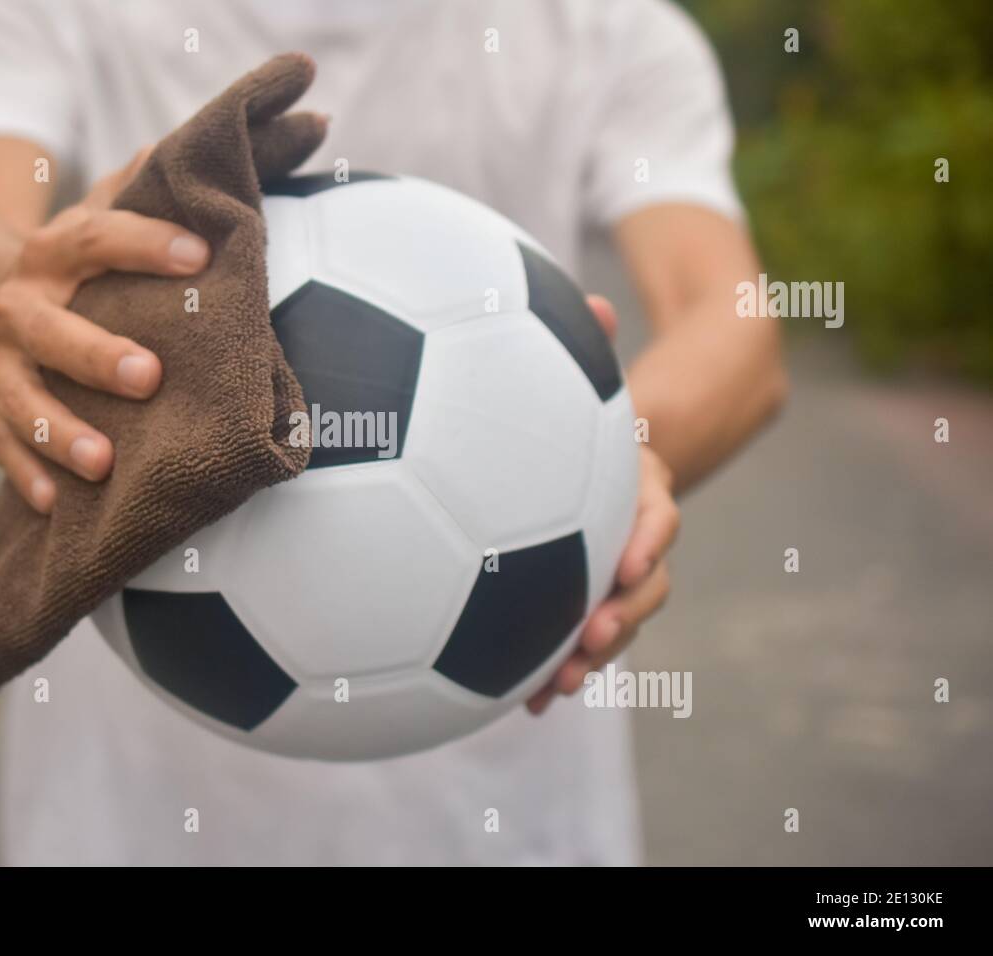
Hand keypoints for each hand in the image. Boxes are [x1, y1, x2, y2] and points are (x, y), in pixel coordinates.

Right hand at [0, 145, 210, 512]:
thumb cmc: (68, 261)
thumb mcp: (95, 217)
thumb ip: (140, 189)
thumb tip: (199, 147)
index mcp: (52, 252)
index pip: (95, 237)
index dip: (145, 242)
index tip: (201, 254)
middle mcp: (16, 304)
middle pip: (49, 328)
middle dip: (95, 353)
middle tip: (150, 376)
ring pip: (19, 397)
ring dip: (58, 430)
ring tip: (102, 462)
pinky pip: (0, 444)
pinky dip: (24, 474)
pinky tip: (55, 505)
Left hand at [526, 295, 678, 713]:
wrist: (627, 446)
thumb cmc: (596, 403)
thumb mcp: (598, 373)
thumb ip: (591, 342)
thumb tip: (590, 299)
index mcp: (642, 485)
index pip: (658, 515)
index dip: (650, 539)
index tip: (631, 560)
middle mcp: (637, 535)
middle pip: (647, 585)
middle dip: (624, 618)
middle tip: (593, 643)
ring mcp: (616, 571)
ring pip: (616, 622)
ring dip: (589, 658)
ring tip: (552, 692)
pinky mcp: (587, 593)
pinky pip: (578, 636)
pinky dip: (554, 666)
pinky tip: (520, 702)